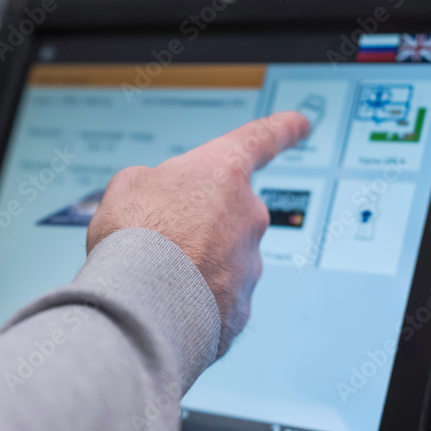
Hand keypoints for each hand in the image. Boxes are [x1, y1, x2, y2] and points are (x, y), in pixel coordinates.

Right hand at [87, 112, 309, 355]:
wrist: (143, 304)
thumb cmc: (134, 234)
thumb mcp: (129, 185)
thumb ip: (156, 183)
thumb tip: (161, 200)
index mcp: (223, 172)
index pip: (261, 140)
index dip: (281, 128)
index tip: (301, 123)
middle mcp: (248, 215)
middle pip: (229, 212)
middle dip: (200, 224)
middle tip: (160, 237)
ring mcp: (249, 264)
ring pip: (223, 258)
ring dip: (195, 264)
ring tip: (155, 276)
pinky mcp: (242, 307)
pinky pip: (219, 297)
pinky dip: (196, 300)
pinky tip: (167, 304)